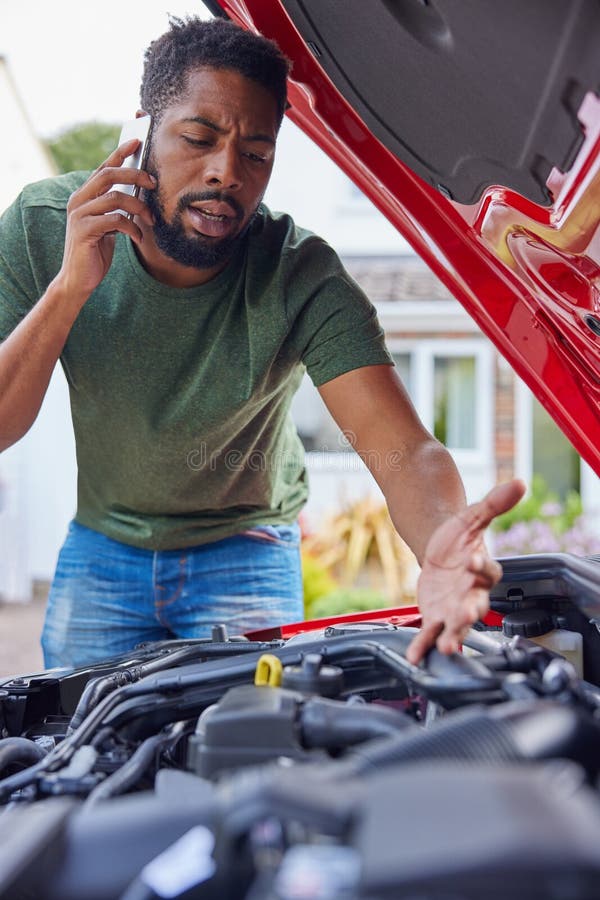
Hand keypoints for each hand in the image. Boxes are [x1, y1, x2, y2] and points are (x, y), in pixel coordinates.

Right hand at [54, 139, 155, 306]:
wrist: (78, 279)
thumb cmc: (95, 252)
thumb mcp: (107, 226)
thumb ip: (115, 209)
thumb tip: (137, 193)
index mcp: (83, 197)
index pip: (103, 168)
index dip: (120, 153)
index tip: (137, 142)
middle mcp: (78, 201)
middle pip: (109, 175)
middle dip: (135, 175)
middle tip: (154, 182)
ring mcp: (79, 214)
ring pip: (116, 197)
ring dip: (139, 207)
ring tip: (150, 220)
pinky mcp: (84, 230)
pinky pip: (116, 220)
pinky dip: (132, 228)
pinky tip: (138, 238)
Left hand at [406, 478, 526, 664]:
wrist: (436, 549)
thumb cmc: (458, 536)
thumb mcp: (472, 516)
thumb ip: (494, 503)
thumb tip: (520, 483)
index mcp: (482, 569)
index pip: (488, 571)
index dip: (481, 566)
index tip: (472, 560)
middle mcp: (471, 593)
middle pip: (476, 605)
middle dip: (471, 611)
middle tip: (466, 614)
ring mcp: (454, 608)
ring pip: (456, 624)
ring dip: (453, 634)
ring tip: (447, 644)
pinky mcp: (435, 616)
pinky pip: (430, 633)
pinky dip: (423, 645)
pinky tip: (415, 656)